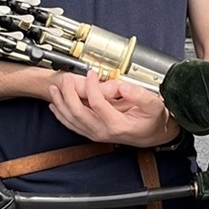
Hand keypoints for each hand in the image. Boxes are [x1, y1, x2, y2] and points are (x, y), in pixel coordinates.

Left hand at [47, 71, 175, 147]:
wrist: (153, 135)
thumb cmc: (153, 120)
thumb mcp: (154, 105)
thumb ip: (140, 95)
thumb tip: (124, 87)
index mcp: (117, 124)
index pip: (97, 103)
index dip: (92, 87)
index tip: (91, 73)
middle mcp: (104, 131)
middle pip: (78, 113)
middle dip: (68, 94)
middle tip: (66, 79)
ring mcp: (97, 134)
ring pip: (72, 120)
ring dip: (61, 104)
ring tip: (55, 90)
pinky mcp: (93, 133)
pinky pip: (73, 126)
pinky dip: (62, 116)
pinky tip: (56, 106)